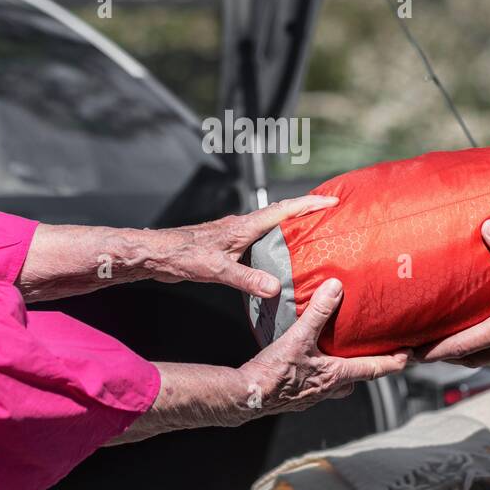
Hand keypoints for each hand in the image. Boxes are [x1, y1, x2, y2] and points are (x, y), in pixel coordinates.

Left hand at [148, 195, 337, 296]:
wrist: (156, 254)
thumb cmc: (183, 256)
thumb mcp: (218, 270)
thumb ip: (247, 279)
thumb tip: (275, 289)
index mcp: (245, 227)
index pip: (284, 210)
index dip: (310, 205)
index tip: (332, 201)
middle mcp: (242, 226)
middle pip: (281, 213)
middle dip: (306, 210)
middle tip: (329, 213)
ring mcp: (234, 234)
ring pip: (269, 225)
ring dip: (290, 225)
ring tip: (310, 233)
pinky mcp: (227, 245)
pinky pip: (258, 238)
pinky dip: (274, 241)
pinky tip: (275, 256)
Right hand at [240, 278, 410, 413]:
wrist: (246, 396)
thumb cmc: (274, 373)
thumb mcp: (299, 337)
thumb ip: (318, 313)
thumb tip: (336, 288)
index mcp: (334, 375)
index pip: (372, 370)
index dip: (392, 363)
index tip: (407, 357)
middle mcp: (326, 389)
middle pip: (355, 380)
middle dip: (365, 370)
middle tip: (372, 356)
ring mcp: (310, 396)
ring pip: (334, 385)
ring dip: (339, 373)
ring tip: (335, 355)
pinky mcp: (293, 397)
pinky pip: (314, 385)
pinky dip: (316, 374)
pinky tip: (305, 362)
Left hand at [418, 219, 489, 367]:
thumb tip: (488, 228)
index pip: (458, 347)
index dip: (432, 351)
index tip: (410, 354)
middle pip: (466, 358)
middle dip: (443, 355)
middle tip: (422, 347)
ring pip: (483, 358)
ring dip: (464, 354)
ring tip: (449, 342)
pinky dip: (485, 350)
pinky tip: (486, 337)